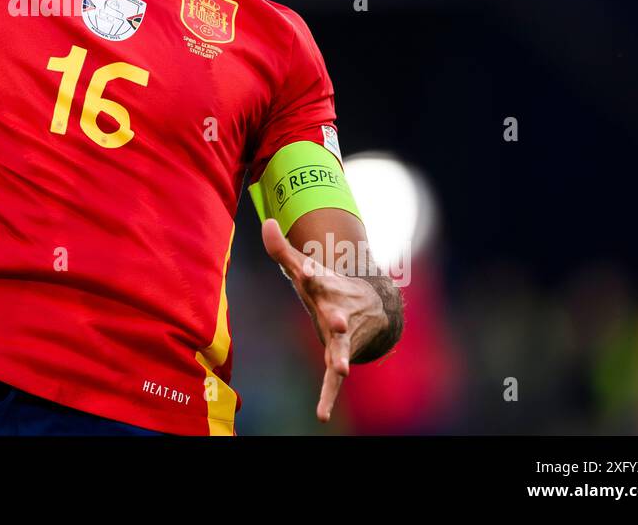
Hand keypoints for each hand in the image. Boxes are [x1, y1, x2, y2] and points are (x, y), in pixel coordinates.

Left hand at [261, 217, 388, 422]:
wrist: (370, 305)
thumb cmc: (327, 284)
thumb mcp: (304, 266)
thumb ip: (281, 248)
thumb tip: (267, 222)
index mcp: (326, 287)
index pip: (318, 278)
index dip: (312, 274)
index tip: (305, 269)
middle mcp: (337, 311)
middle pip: (337, 313)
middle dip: (337, 317)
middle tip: (339, 321)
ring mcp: (341, 337)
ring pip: (342, 347)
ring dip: (341, 357)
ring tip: (343, 368)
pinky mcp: (339, 357)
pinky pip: (333, 379)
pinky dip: (327, 396)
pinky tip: (320, 415)